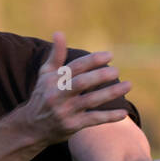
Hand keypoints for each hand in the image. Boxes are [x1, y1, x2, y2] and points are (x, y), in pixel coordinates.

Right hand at [22, 31, 132, 145]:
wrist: (31, 127)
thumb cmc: (42, 96)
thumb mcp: (45, 75)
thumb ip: (56, 55)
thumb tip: (59, 33)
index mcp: (54, 80)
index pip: (75, 67)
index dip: (92, 60)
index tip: (109, 55)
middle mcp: (58, 95)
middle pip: (82, 83)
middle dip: (100, 76)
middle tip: (116, 71)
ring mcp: (65, 111)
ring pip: (91, 100)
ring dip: (111, 93)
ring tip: (128, 85)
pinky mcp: (72, 126)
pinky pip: (94, 120)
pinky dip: (109, 117)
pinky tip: (124, 113)